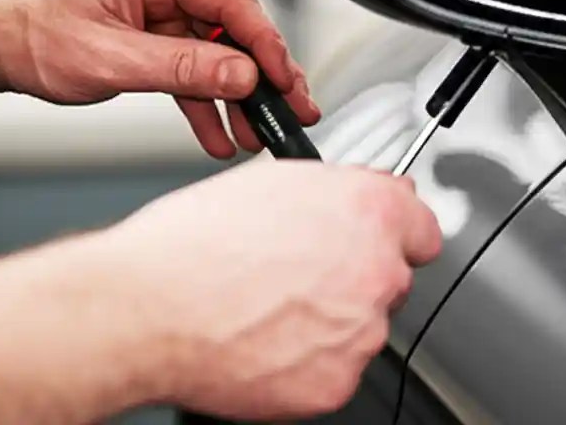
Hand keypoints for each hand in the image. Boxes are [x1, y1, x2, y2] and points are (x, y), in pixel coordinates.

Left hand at [0, 0, 319, 157]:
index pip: (231, 0)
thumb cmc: (30, 33)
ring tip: (257, 135)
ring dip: (236, 97)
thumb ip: (183, 68)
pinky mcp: (153, 34)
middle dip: (264, 74)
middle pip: (233, 27)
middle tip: (294, 109)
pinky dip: (204, 101)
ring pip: (217, 53)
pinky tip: (220, 135)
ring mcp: (160, 6)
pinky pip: (191, 67)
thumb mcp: (110, 58)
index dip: (265, 43)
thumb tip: (244, 76)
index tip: (284, 81)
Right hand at [107, 160, 441, 419]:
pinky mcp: (336, 382)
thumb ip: (336, 191)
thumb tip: (357, 195)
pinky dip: (307, 363)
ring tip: (267, 308)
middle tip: (297, 276)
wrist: (144, 309)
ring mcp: (360, 331)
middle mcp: (377, 269)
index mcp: (369, 212)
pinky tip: (265, 341)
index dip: (395, 233)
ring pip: (362, 327)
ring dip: (330, 321)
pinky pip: (335, 370)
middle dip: (356, 277)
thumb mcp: (272, 182)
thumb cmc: (191, 244)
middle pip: (391, 277)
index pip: (421, 227)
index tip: (381, 240)